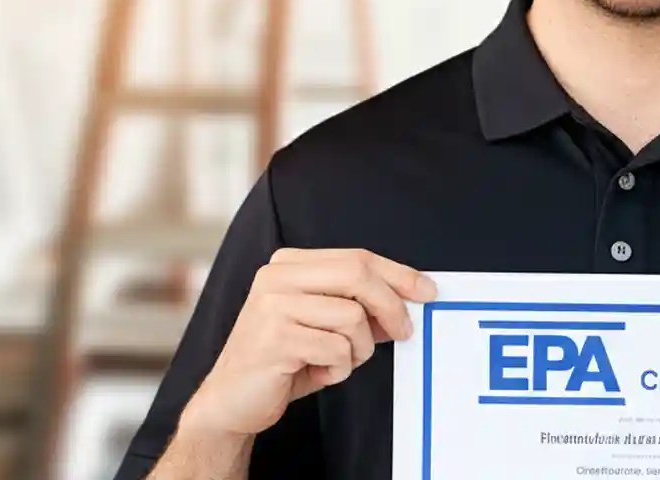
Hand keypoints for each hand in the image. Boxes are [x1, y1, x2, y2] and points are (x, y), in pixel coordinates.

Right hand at [180, 248, 435, 437]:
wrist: (232, 400)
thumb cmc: (283, 359)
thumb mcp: (324, 325)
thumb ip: (359, 306)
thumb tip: (409, 300)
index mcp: (288, 264)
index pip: (357, 257)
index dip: (399, 274)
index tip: (427, 291)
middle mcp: (276, 276)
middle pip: (358, 275)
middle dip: (391, 306)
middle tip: (404, 333)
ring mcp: (272, 305)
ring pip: (352, 316)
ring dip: (358, 349)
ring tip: (337, 361)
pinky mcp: (275, 338)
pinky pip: (336, 349)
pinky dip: (339, 368)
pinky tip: (319, 372)